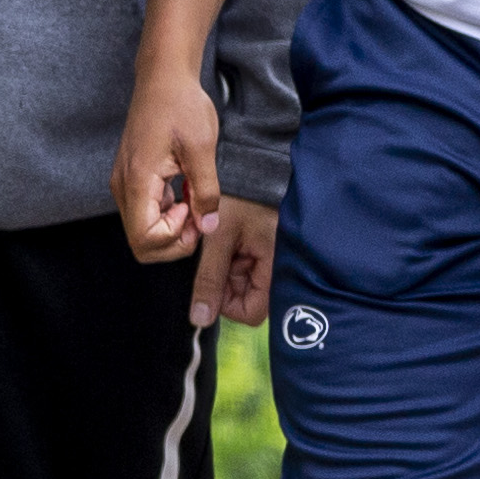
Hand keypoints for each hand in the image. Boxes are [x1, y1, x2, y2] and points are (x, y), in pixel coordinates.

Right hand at [114, 68, 222, 264]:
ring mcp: (124, 183)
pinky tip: (185, 188)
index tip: (193, 209)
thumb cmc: (181, 105)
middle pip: (141, 242)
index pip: (144, 240)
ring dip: (172, 226)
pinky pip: (146, 211)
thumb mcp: (202, 148)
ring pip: (143, 229)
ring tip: (194, 197)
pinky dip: (167, 211)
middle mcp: (123, 186)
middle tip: (198, 213)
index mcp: (137, 181)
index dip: (175, 237)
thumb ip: (205, 191)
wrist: (163, 78)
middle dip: (174, 239)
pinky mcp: (131, 178)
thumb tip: (207, 226)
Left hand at [193, 196, 279, 327]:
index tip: (211, 283)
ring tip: (223, 241)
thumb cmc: (241, 194)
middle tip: (216, 256)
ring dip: (229, 269)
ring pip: (246, 281)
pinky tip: (231, 237)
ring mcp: (273, 256)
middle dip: (227, 283)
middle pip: (249, 298)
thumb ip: (209, 279)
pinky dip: (235, 257)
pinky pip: (249, 264)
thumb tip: (201, 319)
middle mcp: (278, 265)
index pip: (253, 312)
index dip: (227, 306)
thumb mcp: (219, 237)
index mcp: (274, 265)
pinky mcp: (268, 245)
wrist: (253, 160)